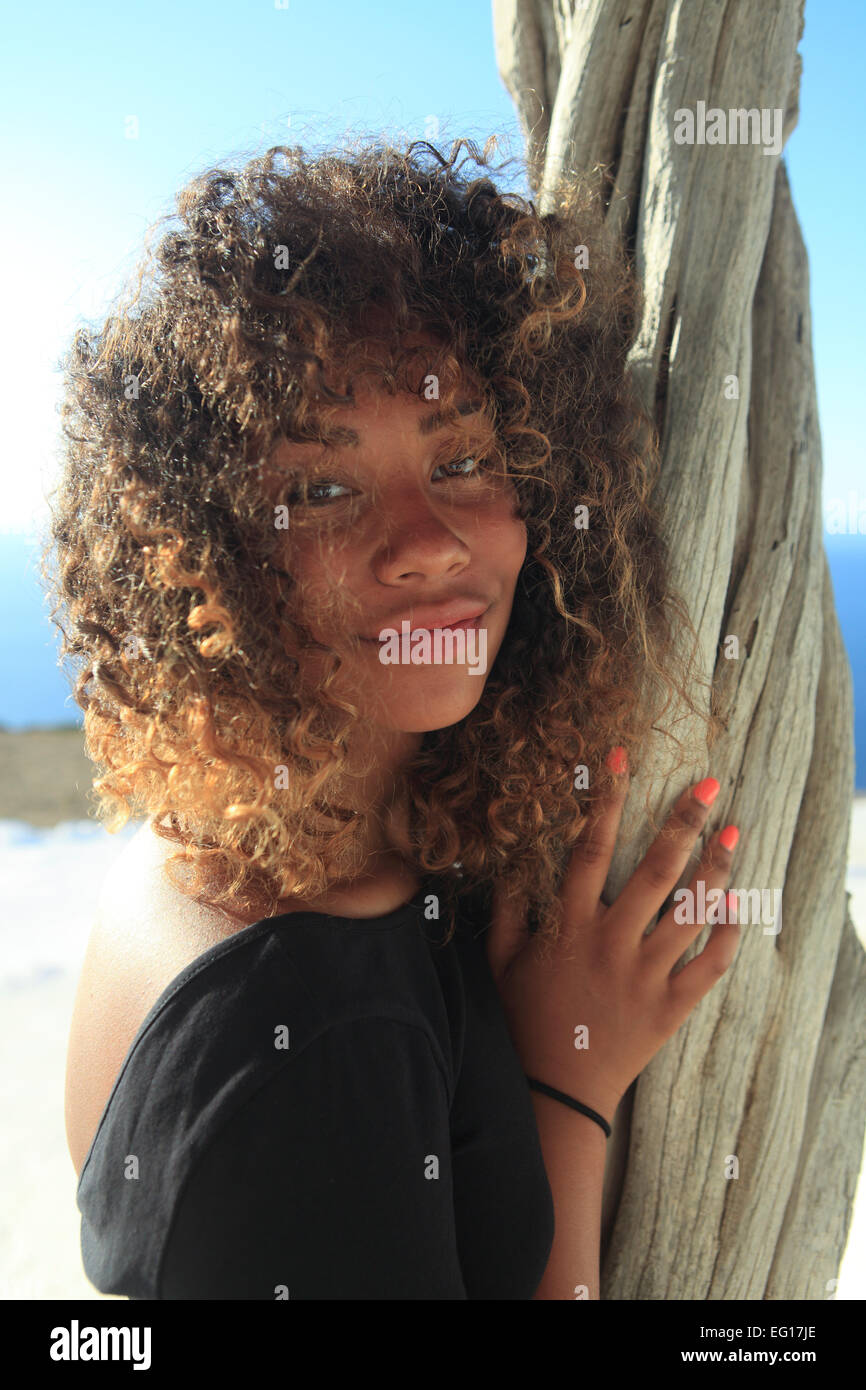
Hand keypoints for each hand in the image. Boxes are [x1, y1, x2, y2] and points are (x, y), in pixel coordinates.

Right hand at [486, 758, 740, 1122]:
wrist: (555, 1090)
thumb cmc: (524, 1020)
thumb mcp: (501, 961)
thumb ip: (507, 909)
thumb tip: (509, 858)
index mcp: (570, 925)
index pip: (591, 847)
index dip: (606, 799)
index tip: (621, 757)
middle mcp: (611, 942)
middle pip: (656, 869)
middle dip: (684, 822)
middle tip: (708, 786)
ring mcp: (644, 974)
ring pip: (690, 912)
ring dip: (716, 870)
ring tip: (733, 834)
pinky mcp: (669, 1006)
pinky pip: (709, 967)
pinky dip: (726, 937)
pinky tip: (737, 908)